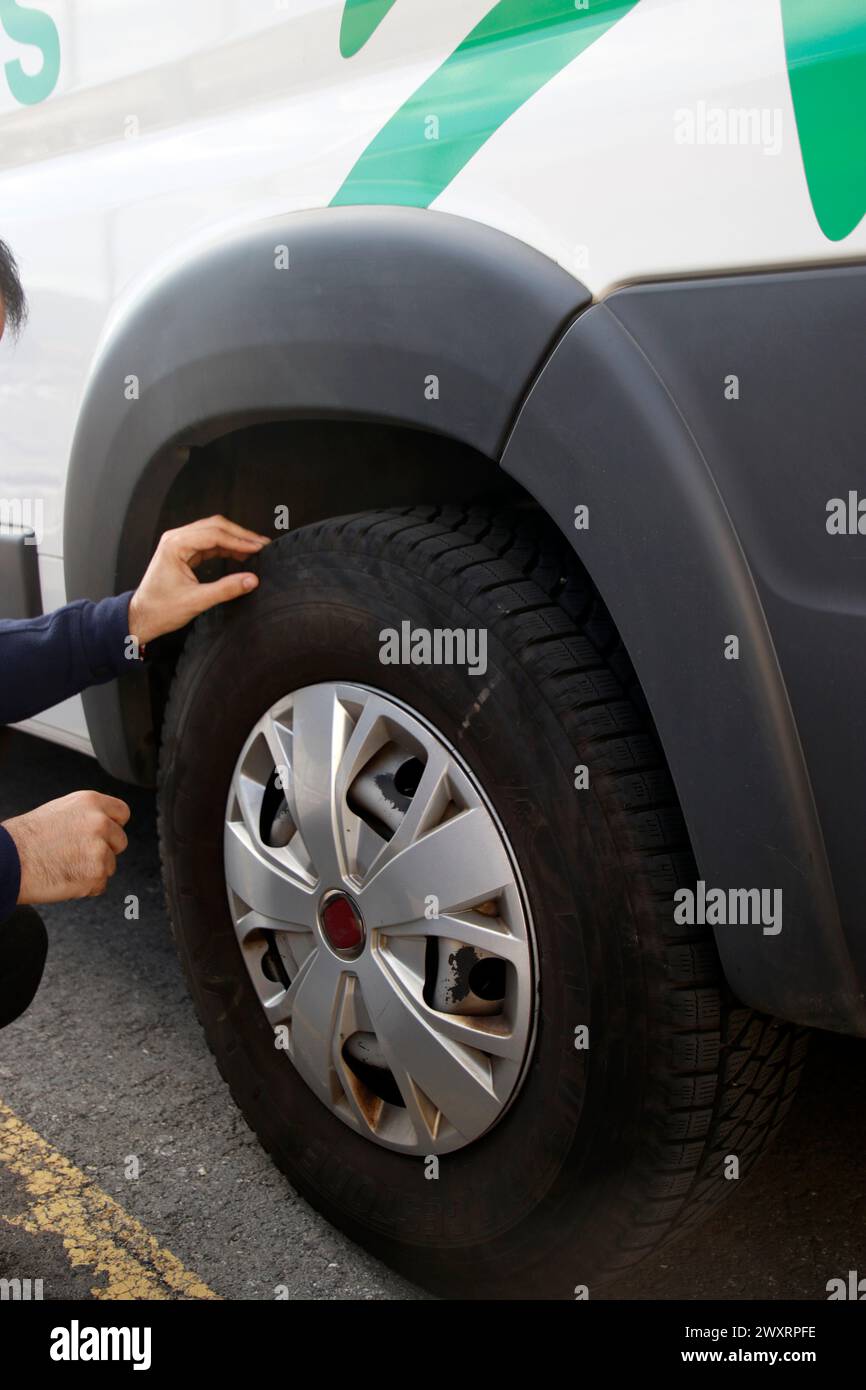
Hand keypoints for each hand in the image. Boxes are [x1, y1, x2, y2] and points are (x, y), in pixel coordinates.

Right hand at [2, 791, 131, 903]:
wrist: (9, 860)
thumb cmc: (27, 838)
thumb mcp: (61, 810)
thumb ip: (88, 815)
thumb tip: (106, 824)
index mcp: (91, 802)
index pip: (122, 813)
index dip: (113, 826)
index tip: (103, 835)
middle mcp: (100, 822)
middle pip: (120, 841)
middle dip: (104, 850)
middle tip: (77, 854)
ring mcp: (100, 848)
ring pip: (110, 865)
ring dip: (93, 870)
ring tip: (65, 865)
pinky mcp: (96, 873)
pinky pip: (100, 885)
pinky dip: (85, 887)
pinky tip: (65, 877)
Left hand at [127, 515, 269, 647]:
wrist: (142, 617)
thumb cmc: (161, 609)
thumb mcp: (197, 601)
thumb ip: (226, 589)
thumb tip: (252, 580)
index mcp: (175, 545)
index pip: (214, 534)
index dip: (240, 540)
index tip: (259, 547)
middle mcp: (176, 538)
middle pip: (215, 526)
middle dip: (240, 535)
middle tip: (262, 545)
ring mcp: (179, 543)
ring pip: (213, 532)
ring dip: (235, 539)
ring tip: (255, 549)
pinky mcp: (184, 552)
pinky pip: (209, 543)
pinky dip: (226, 547)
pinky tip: (241, 554)